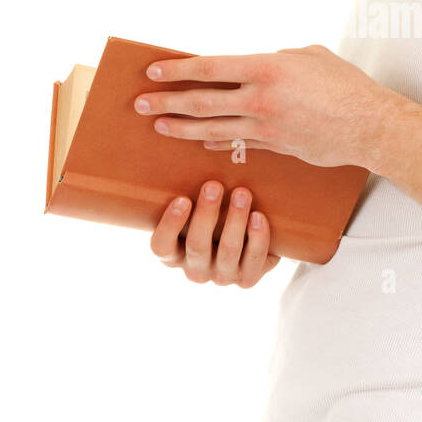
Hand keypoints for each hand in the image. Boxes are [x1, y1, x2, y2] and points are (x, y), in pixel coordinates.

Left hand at [134, 44, 395, 168]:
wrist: (369, 125)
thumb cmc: (345, 84)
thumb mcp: (309, 55)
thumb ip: (278, 58)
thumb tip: (262, 62)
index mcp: (265, 68)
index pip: (209, 68)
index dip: (177, 70)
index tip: (153, 71)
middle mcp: (259, 99)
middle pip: (201, 102)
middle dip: (166, 104)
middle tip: (140, 105)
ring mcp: (265, 128)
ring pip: (212, 130)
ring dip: (181, 129)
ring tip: (158, 128)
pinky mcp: (276, 148)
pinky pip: (237, 144)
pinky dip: (215, 142)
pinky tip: (199, 143)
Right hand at [150, 181, 280, 287]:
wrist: (252, 236)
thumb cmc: (214, 213)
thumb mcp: (196, 206)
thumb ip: (188, 191)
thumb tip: (179, 142)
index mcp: (173, 254)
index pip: (161, 246)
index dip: (170, 225)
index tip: (182, 198)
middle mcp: (195, 270)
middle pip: (197, 246)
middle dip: (207, 214)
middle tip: (214, 185)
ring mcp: (221, 277)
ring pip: (228, 251)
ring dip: (235, 220)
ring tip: (242, 192)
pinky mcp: (247, 279)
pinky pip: (254, 260)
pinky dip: (258, 238)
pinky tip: (259, 216)